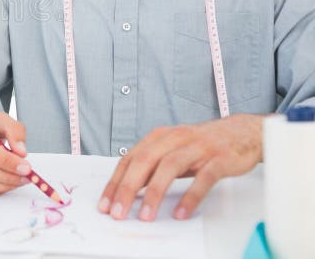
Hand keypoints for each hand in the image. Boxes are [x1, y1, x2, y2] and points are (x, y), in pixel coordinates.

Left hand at [98, 114, 263, 221]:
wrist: (244, 132)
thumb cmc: (203, 144)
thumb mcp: (173, 150)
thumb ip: (153, 166)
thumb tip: (128, 189)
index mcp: (160, 136)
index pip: (130, 159)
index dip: (115, 182)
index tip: (105, 204)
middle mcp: (175, 138)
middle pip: (144, 161)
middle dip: (127, 188)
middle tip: (118, 212)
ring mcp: (197, 147)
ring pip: (169, 167)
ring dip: (154, 193)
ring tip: (146, 216)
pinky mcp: (219, 158)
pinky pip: (203, 178)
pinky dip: (190, 196)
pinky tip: (181, 212)